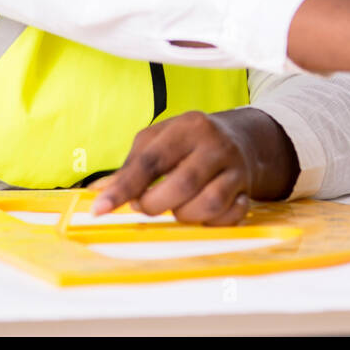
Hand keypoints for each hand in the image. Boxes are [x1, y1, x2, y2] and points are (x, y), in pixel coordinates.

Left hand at [89, 108, 297, 223]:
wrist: (242, 138)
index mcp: (188, 127)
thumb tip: (101, 193)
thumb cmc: (190, 141)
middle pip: (183, 184)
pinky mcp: (248, 189)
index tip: (101, 209)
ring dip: (185, 215)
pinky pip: (231, 215)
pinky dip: (213, 222)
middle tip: (146, 206)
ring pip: (210, 203)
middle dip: (156, 204)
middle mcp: (215, 144)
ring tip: (177, 207)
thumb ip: (132, 165)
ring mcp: (235, 167)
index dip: (124, 186)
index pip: (151, 160)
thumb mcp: (159, 139)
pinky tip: (203, 213)